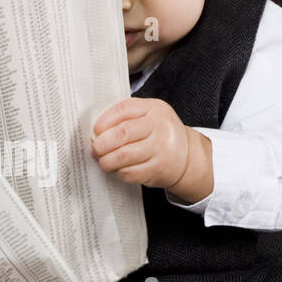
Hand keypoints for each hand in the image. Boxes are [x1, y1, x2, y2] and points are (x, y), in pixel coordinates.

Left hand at [91, 97, 212, 202]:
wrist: (186, 155)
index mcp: (154, 109)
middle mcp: (160, 127)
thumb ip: (126, 117)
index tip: (95, 130)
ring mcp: (161, 149)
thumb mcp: (149, 115)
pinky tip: (118, 168)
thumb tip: (96, 131)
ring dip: (107, 160)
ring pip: (123, 155)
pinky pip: (130, 172)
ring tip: (104, 160)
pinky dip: (118, 172)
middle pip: (122, 133)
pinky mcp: (158, 169)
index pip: (123, 109)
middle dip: (102, 143)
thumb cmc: (159, 134)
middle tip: (96, 148)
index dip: (104, 121)